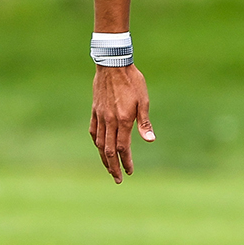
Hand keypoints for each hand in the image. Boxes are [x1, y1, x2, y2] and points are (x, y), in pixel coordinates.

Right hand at [90, 65, 154, 182]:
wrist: (113, 65)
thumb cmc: (132, 81)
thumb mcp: (144, 101)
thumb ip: (144, 123)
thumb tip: (150, 141)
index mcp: (123, 120)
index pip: (122, 148)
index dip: (125, 161)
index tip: (129, 171)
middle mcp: (110, 121)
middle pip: (108, 150)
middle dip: (113, 167)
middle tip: (117, 179)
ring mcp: (100, 116)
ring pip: (99, 143)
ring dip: (103, 158)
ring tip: (108, 168)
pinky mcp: (95, 111)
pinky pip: (93, 131)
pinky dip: (96, 142)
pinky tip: (99, 147)